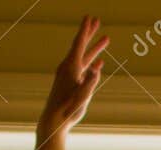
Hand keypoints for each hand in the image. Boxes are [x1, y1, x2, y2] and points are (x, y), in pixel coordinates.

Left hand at [38, 16, 108, 137]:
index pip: (79, 43)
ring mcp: (69, 75)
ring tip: (106, 40)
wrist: (54, 120)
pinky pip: (83, 68)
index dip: (85, 29)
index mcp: (71, 67)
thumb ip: (90, 82)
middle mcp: (68, 68)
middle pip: (81, 46)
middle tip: (97, 20)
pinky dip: (91, 63)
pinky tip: (98, 64)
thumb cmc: (68, 109)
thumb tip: (97, 69)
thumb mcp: (81, 97)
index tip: (89, 17)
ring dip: (95, 48)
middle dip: (90, 33)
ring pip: (84, 57)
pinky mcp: (71, 83)